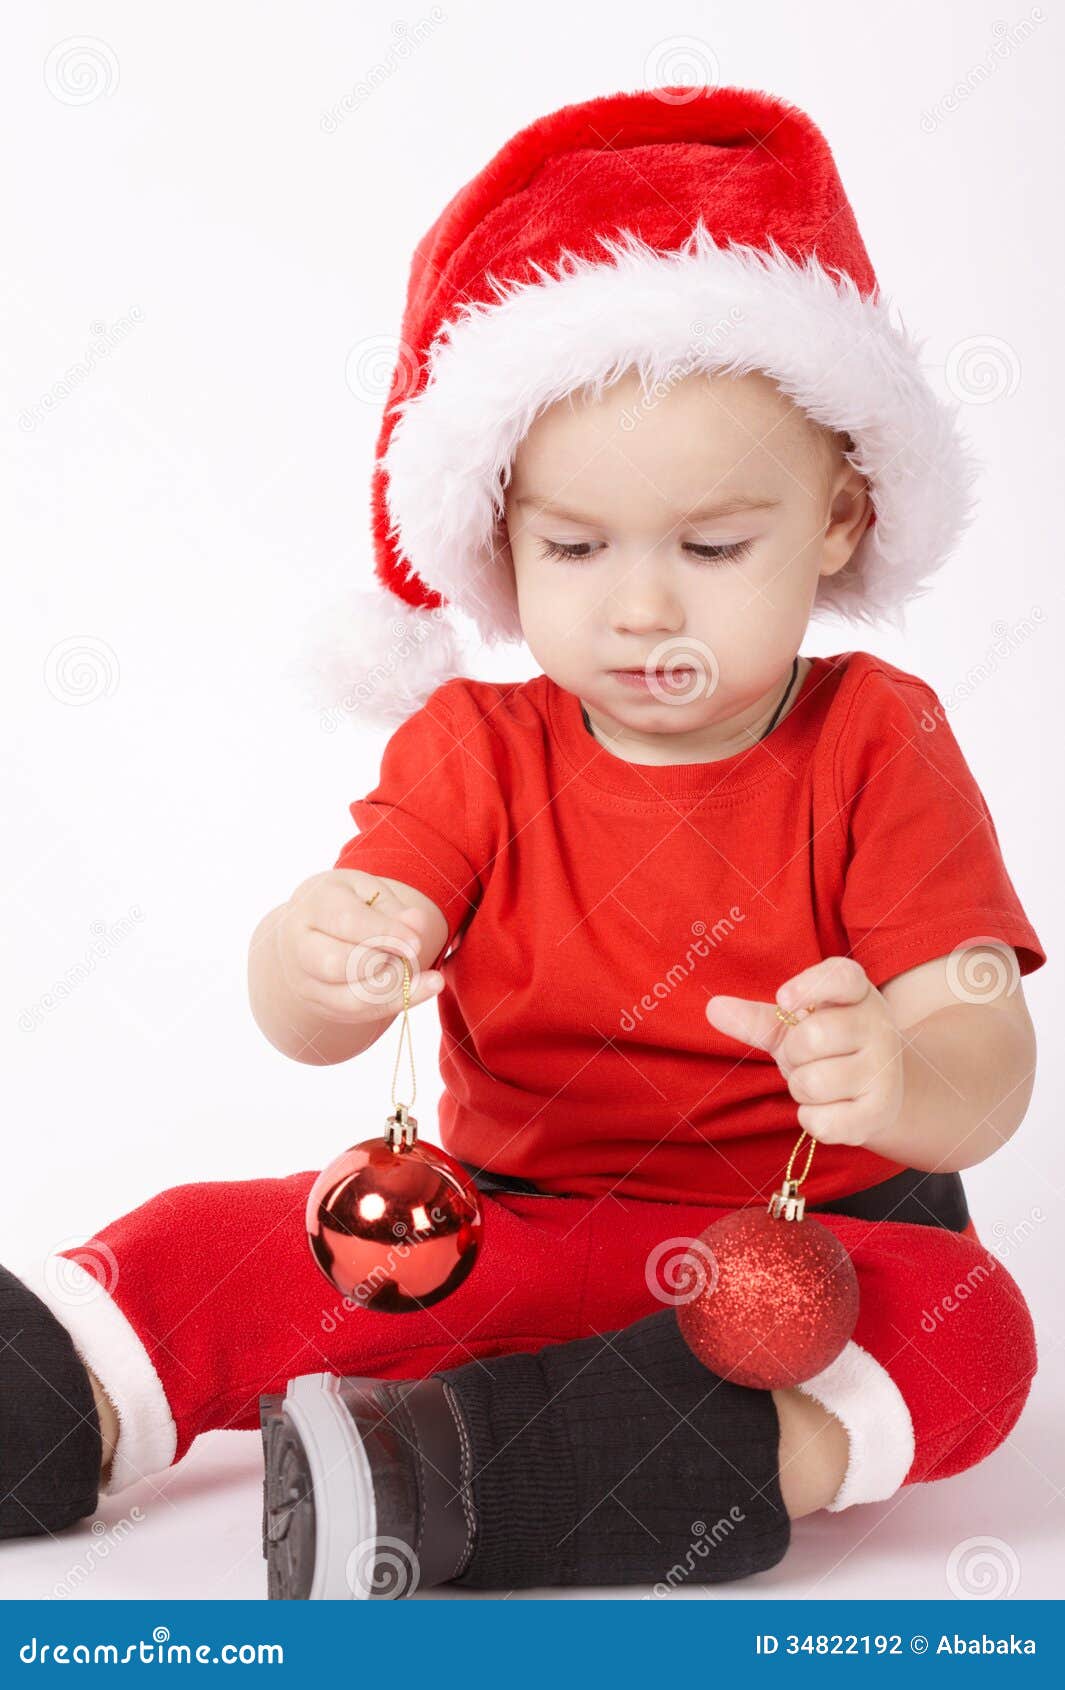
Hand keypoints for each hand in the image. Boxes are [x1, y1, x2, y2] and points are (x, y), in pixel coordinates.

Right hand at [276, 870, 444, 1026]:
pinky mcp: (320, 1005)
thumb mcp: (370, 892)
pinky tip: (425, 988)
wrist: (313, 930)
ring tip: (412, 969)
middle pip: (337, 965)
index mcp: (312, 905)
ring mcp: (305, 980)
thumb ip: (393, 908)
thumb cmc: (347, 905)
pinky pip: (362, 1014)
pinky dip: (398, 1002)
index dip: (385, 934)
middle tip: (409, 953)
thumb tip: (415, 923)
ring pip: (350, 999)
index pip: (346, 922)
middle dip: (383, 963)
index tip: (415, 942)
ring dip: (393, 988)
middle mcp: (300, 945)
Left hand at [705, 956, 904, 1148]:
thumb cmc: (827, 1046)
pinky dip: (812, 1118)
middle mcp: (879, 1025)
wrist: (876, 1086)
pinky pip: (823, 1122)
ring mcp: (885, 1069)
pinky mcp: (881, 1110)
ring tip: (820, 1079)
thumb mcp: (792, 1025)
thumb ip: (756, 1018)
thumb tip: (713, 1008)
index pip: (841, 977)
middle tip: (808, 1056)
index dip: (810, 985)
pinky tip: (829, 1107)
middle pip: (811, 1038)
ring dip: (801, 1087)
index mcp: (857, 992)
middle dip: (794, 1054)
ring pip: (812, 1083)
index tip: (782, 1000)